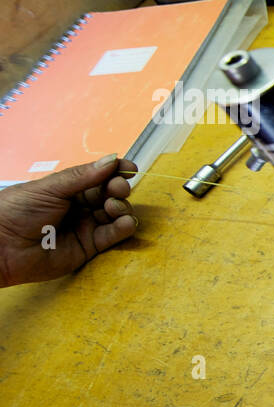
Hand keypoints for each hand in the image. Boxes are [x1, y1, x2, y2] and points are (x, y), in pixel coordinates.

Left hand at [0, 155, 138, 287]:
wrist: (0, 247)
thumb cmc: (17, 211)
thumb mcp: (49, 188)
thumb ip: (82, 176)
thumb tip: (112, 159)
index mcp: (69, 189)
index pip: (99, 177)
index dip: (115, 171)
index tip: (129, 167)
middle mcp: (80, 206)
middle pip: (110, 195)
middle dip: (118, 189)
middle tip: (117, 189)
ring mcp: (86, 226)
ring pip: (116, 214)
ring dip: (122, 208)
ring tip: (113, 206)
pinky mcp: (90, 247)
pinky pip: (113, 236)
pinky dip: (124, 228)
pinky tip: (125, 222)